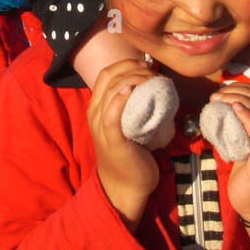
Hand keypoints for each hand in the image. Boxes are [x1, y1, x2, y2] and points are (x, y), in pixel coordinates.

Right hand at [87, 59, 159, 229]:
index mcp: (96, 107)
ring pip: (112, 91)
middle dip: (133, 68)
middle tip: (154, 73)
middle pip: (109, 77)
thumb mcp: (126, 125)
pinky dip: (119, 99)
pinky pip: (111, 115)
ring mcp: (101, 127)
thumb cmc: (130, 153)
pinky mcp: (112, 140)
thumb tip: (153, 86)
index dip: (126, 63)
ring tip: (153, 80)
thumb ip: (132, 107)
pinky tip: (130, 90)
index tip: (147, 66)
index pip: (106, 73)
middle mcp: (94, 113)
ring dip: (134, 79)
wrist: (125, 186)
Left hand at [213, 85, 249, 229]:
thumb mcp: (245, 145)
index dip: (243, 87)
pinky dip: (247, 114)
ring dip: (237, 99)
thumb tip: (220, 110)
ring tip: (218, 100)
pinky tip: (234, 109)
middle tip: (215, 96)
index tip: (222, 90)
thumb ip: (240, 127)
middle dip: (236, 90)